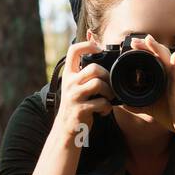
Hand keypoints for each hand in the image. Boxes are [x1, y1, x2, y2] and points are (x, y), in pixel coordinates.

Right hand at [53, 30, 114, 144]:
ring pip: (98, 84)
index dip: (87, 45)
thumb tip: (101, 59)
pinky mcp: (81, 109)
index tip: (98, 49)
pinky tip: (103, 111)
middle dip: (107, 75)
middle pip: (93, 68)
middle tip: (109, 85)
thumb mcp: (75, 87)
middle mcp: (69, 83)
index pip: (73, 50)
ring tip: (108, 99)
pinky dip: (107, 108)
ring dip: (109, 92)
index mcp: (68, 75)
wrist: (65, 130)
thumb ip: (84, 75)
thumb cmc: (75, 105)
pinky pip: (102, 103)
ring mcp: (74, 96)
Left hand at [127, 34, 174, 149]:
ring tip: (149, 40)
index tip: (132, 44)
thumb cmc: (174, 115)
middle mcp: (172, 76)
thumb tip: (124, 103)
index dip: (145, 50)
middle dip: (148, 46)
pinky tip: (173, 57)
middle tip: (134, 40)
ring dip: (159, 50)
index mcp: (165, 77)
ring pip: (168, 61)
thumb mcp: (152, 107)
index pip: (155, 59)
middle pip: (160, 55)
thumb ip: (139, 104)